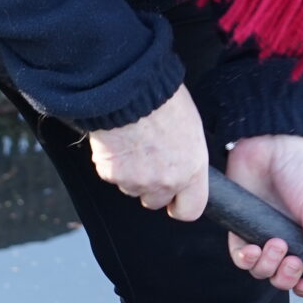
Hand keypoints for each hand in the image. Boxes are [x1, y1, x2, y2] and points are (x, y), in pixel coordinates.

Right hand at [88, 84, 208, 220]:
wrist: (129, 91)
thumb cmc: (163, 100)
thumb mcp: (191, 128)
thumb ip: (188, 157)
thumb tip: (183, 162)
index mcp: (191, 171)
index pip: (190, 211)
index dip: (180, 205)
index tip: (176, 199)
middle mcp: (165, 181)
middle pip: (155, 201)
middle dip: (152, 187)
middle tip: (149, 162)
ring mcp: (136, 181)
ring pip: (132, 189)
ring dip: (132, 174)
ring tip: (134, 145)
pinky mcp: (111, 174)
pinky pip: (112, 176)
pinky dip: (113, 163)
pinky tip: (119, 142)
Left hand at [223, 134, 302, 296]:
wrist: (270, 142)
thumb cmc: (300, 170)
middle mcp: (285, 239)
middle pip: (281, 277)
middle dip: (286, 277)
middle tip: (291, 260)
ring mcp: (261, 234)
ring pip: (260, 270)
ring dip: (267, 265)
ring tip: (274, 244)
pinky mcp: (239, 226)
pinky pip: (239, 255)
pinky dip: (245, 258)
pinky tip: (251, 249)